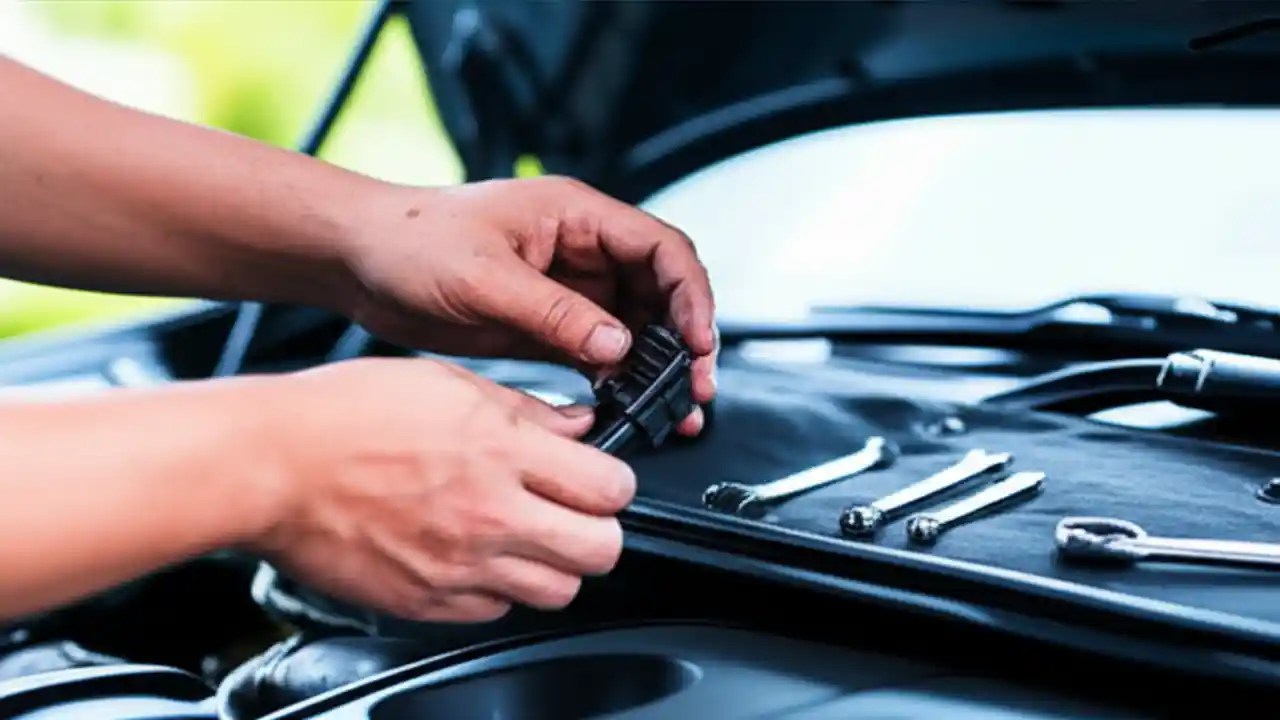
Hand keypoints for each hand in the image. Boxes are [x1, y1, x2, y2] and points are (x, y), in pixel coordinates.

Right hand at [248, 357, 635, 622]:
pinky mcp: (429, 602)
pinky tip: (474, 554)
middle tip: (575, 514)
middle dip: (598, 531)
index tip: (599, 479)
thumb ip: (526, 410)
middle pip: (601, 551)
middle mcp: (489, 514)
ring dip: (554, 565)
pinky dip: (499, 588)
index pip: (611, 489)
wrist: (270, 465)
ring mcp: (460, 565)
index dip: (613, 484)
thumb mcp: (448, 382)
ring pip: (558, 591)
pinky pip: (498, 611)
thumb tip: (580, 426)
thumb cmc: (346, 414)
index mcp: (501, 450)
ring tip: (524, 536)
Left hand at [341, 176, 716, 434]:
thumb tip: (616, 345)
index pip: (660, 249)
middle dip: (684, 341)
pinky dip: (619, 382)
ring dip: (656, 368)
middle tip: (693, 390)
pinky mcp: (546, 326)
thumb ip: (554, 312)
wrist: (357, 261)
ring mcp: (566, 291)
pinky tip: (627, 409)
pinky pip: (599, 354)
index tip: (698, 341)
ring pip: (635, 328)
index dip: (690, 294)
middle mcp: (581, 251)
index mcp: (575, 216)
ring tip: (673, 411)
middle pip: (659, 293)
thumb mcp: (485, 276)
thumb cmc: (410, 241)